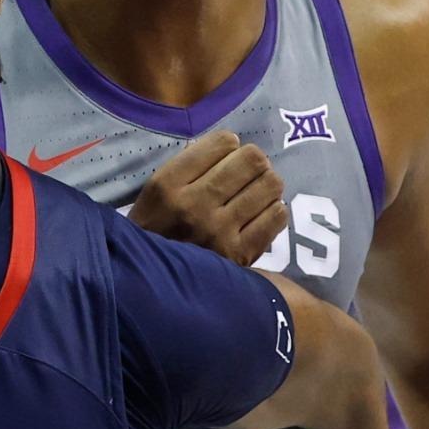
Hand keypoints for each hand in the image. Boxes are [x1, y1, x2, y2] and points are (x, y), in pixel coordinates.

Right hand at [129, 130, 286, 265]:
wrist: (152, 285)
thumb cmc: (155, 231)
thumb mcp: (155, 193)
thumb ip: (187, 166)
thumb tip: (228, 145)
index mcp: (168, 185)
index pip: (222, 142)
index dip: (229, 145)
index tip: (225, 156)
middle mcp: (194, 205)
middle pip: (253, 160)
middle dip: (254, 161)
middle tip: (248, 172)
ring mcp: (219, 231)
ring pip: (270, 185)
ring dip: (267, 184)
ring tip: (256, 192)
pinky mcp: (239, 254)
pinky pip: (276, 217)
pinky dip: (273, 210)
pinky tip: (261, 213)